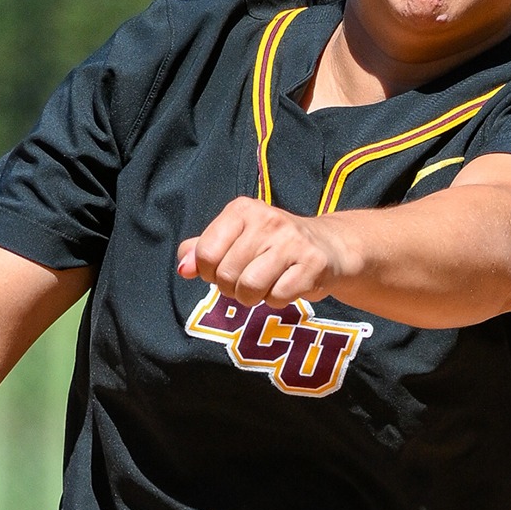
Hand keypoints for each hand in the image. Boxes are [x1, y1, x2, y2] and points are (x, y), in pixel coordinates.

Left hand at [177, 197, 351, 306]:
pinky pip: (277, 297)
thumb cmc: (272, 246)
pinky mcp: (313, 264)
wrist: (327, 247)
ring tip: (265, 284)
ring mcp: (292, 241)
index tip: (226, 268)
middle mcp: (268, 220)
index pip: (206, 253)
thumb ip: (202, 251)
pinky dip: (277, 300)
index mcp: (243, 210)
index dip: (209, 272)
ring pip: (249, 288)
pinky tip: (286, 285)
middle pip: (226, 275)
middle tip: (248, 279)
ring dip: (252, 297)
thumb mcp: (235, 239)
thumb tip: (183, 268)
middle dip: (232, 288)